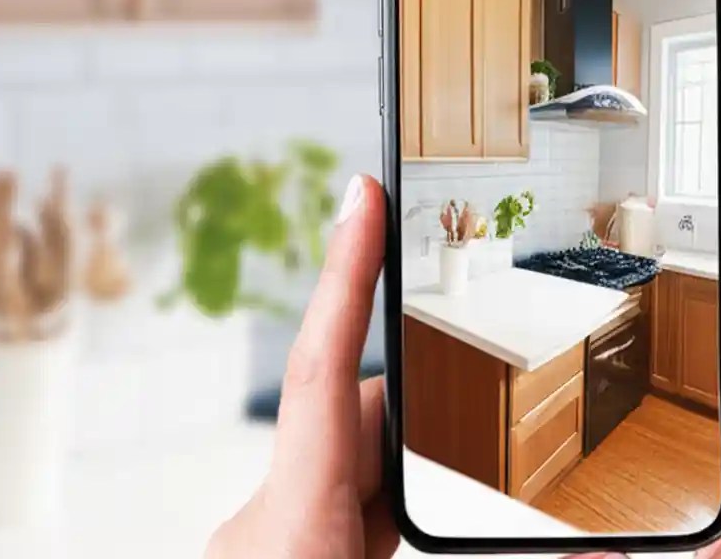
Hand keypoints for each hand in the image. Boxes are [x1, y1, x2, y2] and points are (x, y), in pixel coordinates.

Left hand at [206, 175, 398, 558]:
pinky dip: (369, 501)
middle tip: (456, 448)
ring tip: (407, 522)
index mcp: (293, 535)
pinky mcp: (274, 551)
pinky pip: (332, 496)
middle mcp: (264, 527)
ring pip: (345, 461)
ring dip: (390, 474)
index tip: (362, 196)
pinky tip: (384, 536)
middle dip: (410, 421)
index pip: (321, 374)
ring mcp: (264, 539)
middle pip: (351, 421)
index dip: (346, 276)